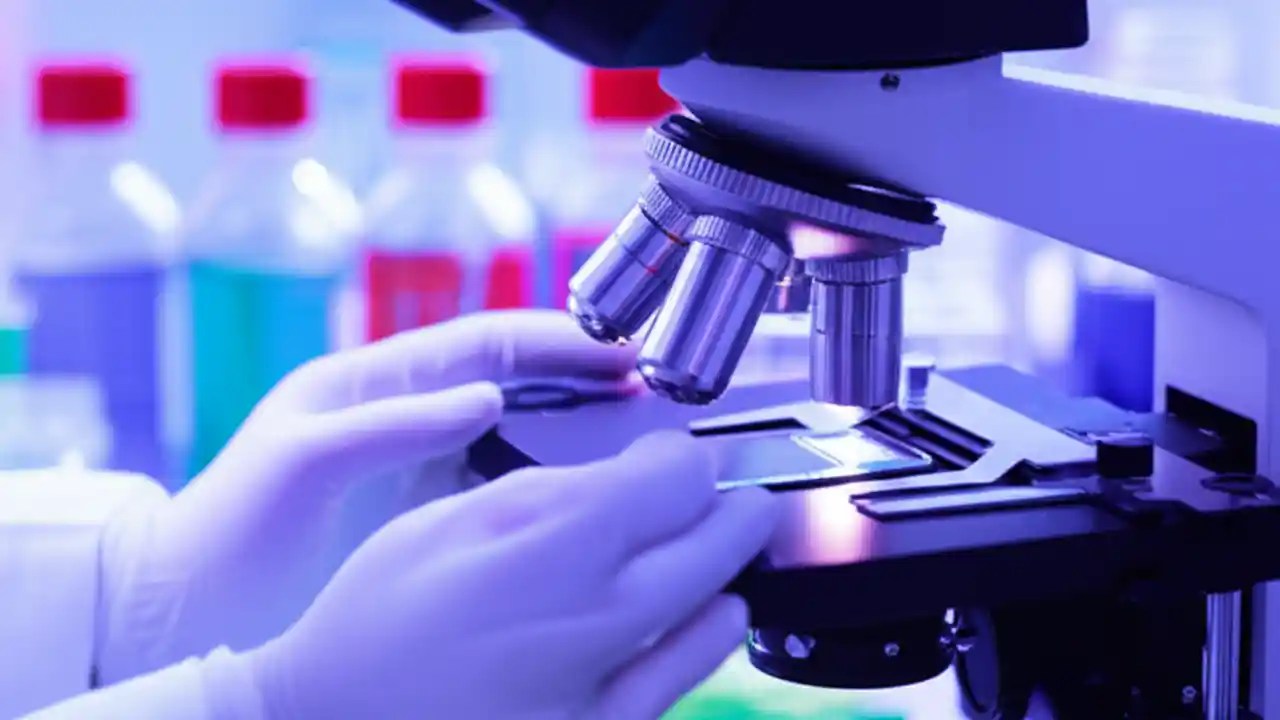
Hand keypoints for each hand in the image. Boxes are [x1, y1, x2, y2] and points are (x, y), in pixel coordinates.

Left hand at [97, 311, 635, 682]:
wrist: (186, 612)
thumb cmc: (230, 531)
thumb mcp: (300, 462)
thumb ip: (390, 424)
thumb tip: (486, 395)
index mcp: (372, 386)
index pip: (484, 344)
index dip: (555, 342)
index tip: (618, 351)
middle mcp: (403, 419)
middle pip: (513, 381)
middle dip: (580, 379)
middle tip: (649, 391)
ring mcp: (417, 469)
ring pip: (515, 434)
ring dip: (573, 432)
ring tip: (635, 444)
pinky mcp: (422, 518)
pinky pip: (499, 489)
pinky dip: (545, 486)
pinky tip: (584, 504)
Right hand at [246, 433, 779, 719]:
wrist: (336, 719)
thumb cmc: (376, 613)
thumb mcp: (448, 517)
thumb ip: (548, 490)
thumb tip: (630, 471)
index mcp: (553, 544)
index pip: (679, 477)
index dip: (683, 456)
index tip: (673, 456)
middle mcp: (595, 616)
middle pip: (720, 540)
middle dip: (735, 506)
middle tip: (736, 493)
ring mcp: (604, 687)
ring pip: (718, 609)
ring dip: (725, 569)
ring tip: (715, 550)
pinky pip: (685, 680)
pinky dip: (706, 635)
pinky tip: (706, 616)